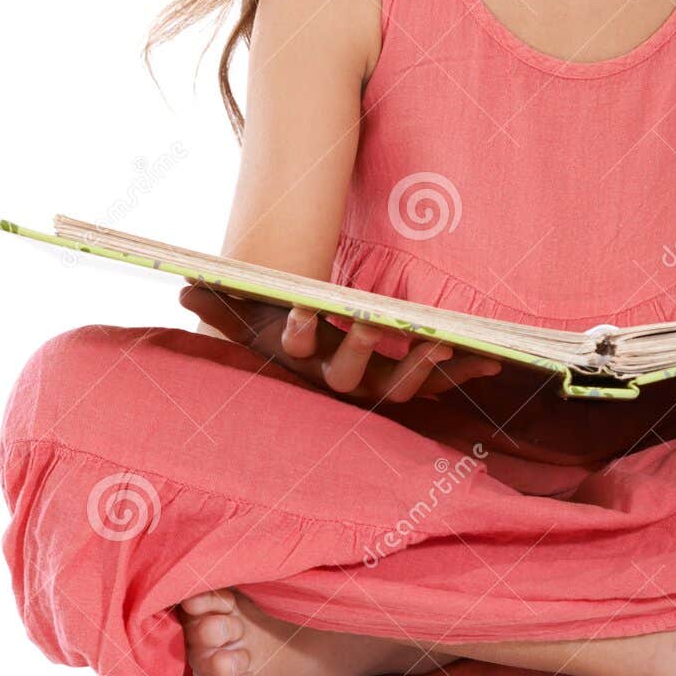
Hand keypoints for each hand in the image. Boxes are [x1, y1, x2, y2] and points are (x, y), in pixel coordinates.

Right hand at [177, 282, 501, 404]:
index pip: (296, 350)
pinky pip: (442, 385)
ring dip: (423, 365)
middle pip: (351, 375)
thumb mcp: (254, 322)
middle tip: (373, 318)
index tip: (305, 306)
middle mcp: (341, 384)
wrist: (321, 370)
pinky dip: (467, 372)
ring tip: (442, 339)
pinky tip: (496, 362)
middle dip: (363, 346)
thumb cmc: (284, 338)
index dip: (300, 330)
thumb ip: (224, 305)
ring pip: (402, 387)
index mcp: (303, 365)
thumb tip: (179, 286)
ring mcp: (378, 389)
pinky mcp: (412, 387)